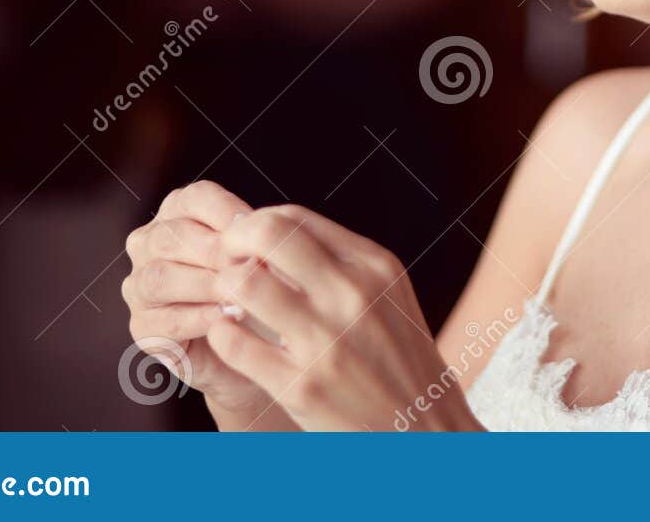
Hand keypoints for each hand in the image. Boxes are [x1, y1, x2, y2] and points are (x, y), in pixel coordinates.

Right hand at [121, 181, 291, 427]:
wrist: (252, 342)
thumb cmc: (257, 286)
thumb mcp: (260, 253)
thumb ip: (255, 237)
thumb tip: (262, 230)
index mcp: (177, 213)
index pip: (195, 198)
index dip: (228, 212)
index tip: (262, 231)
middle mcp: (149, 244)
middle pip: (171, 237)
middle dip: (216, 251)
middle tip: (252, 267)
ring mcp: (139, 286)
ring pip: (160, 278)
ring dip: (206, 286)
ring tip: (243, 297)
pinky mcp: (142, 327)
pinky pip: (163, 320)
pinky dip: (198, 319)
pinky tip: (227, 319)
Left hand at [207, 204, 482, 430]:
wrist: (427, 432)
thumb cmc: (398, 361)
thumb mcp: (386, 297)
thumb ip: (338, 264)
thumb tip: (268, 238)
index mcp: (374, 266)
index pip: (293, 217)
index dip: (255, 226)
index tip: (244, 247)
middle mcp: (352, 294)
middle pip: (267, 233)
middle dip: (231, 244)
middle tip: (225, 265)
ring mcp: (327, 341)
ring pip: (243, 283)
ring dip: (223, 289)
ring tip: (230, 305)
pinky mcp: (302, 386)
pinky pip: (233, 342)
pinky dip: (222, 335)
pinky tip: (235, 340)